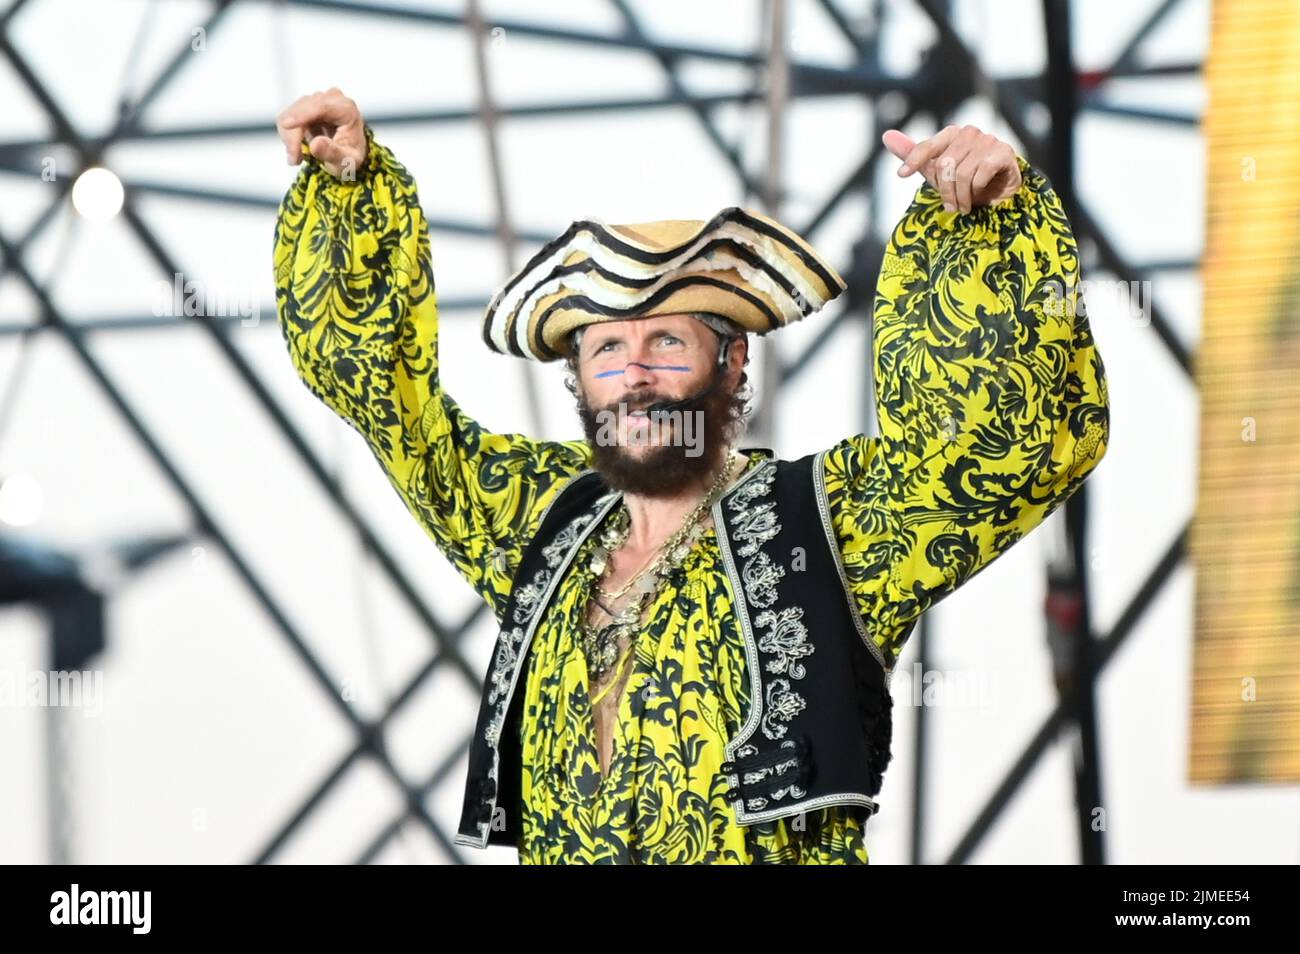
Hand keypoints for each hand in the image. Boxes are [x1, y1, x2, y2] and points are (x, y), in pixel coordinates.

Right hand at [276, 87, 366, 180]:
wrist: (347, 152)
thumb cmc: (349, 156)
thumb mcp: (347, 161)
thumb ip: (333, 153)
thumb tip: (315, 144)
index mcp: (347, 109)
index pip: (322, 107)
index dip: (303, 115)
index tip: (286, 125)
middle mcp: (331, 98)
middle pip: (302, 110)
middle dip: (293, 136)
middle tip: (295, 160)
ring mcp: (316, 99)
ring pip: (290, 113)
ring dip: (289, 138)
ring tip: (298, 157)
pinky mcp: (304, 104)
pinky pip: (286, 117)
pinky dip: (288, 135)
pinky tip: (297, 148)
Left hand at [882, 125, 1021, 213]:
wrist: (1000, 191)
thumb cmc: (966, 180)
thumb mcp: (937, 172)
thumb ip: (915, 156)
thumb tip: (886, 136)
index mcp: (951, 134)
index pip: (928, 146)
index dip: (913, 160)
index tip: (901, 175)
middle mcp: (969, 133)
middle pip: (944, 165)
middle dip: (945, 191)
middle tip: (950, 207)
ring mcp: (988, 140)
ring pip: (962, 173)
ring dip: (961, 197)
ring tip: (964, 206)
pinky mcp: (1003, 152)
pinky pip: (980, 175)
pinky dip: (978, 190)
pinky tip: (981, 193)